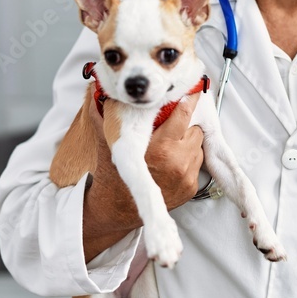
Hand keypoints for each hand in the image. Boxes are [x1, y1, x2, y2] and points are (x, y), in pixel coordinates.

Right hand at [82, 94, 204, 260]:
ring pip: (198, 145)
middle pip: (195, 128)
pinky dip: (188, 159)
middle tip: (170, 127)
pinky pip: (198, 162)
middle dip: (184, 125)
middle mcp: (177, 162)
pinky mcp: (191, 187)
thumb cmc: (112, 175)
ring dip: (188, 142)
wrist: (116, 209)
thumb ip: (103, 112)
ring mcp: (186, 176)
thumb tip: (98, 88)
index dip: (187, 100)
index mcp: (160, 147)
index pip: (184, 114)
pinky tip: (171, 162)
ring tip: (169, 146)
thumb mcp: (106, 141)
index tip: (189, 92)